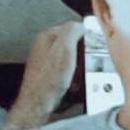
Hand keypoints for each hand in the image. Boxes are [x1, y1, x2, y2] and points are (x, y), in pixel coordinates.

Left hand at [9, 11, 79, 125]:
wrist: (37, 104)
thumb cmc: (48, 80)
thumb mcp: (64, 49)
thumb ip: (72, 31)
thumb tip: (80, 24)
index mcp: (48, 36)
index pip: (74, 28)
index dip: (86, 39)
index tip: (91, 49)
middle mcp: (45, 46)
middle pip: (73, 45)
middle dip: (82, 56)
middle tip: (84, 66)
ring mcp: (46, 61)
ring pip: (71, 60)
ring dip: (79, 69)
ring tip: (78, 78)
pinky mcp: (49, 74)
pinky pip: (67, 72)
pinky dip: (73, 78)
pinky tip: (73, 85)